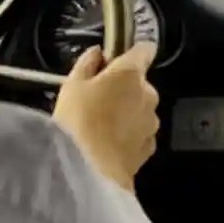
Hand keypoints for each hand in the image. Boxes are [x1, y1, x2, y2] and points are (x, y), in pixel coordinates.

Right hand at [52, 42, 159, 191]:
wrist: (89, 172)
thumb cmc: (76, 121)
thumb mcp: (71, 86)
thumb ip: (87, 64)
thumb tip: (98, 52)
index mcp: (131, 74)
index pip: (144, 50)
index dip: (132, 53)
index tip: (117, 61)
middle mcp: (148, 94)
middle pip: (140, 84)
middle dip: (124, 89)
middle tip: (97, 101)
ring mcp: (152, 122)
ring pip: (141, 109)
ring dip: (128, 113)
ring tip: (100, 128)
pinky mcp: (150, 147)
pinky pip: (140, 133)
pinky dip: (129, 135)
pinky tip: (109, 145)